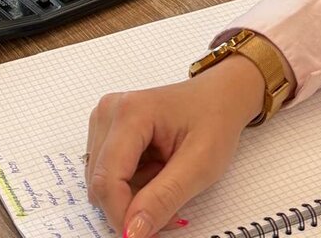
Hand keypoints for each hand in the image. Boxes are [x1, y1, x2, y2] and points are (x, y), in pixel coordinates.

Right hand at [85, 54, 283, 236]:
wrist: (220, 97)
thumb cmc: (214, 121)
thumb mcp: (200, 165)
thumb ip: (164, 199)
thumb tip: (132, 232)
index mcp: (130, 113)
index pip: (107, 179)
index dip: (122, 215)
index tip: (148, 234)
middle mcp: (109, 111)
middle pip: (101, 182)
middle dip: (131, 205)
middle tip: (171, 204)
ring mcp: (105, 118)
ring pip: (102, 181)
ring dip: (132, 194)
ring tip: (166, 176)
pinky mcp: (106, 128)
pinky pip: (107, 173)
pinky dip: (131, 184)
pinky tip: (155, 169)